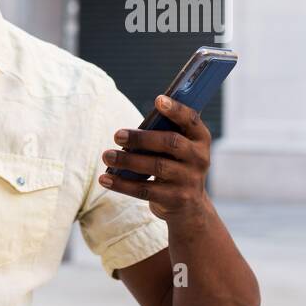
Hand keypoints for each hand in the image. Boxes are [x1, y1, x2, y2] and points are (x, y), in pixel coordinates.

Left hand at [99, 94, 212, 221]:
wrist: (189, 206)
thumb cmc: (175, 167)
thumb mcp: (177, 150)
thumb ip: (162, 136)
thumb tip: (128, 134)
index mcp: (200, 139)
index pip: (191, 120)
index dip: (176, 110)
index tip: (158, 100)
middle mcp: (199, 158)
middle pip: (170, 143)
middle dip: (141, 138)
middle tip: (117, 135)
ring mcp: (189, 180)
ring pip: (156, 166)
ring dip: (127, 160)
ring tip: (107, 156)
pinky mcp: (176, 198)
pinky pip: (145, 190)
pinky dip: (122, 184)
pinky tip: (105, 179)